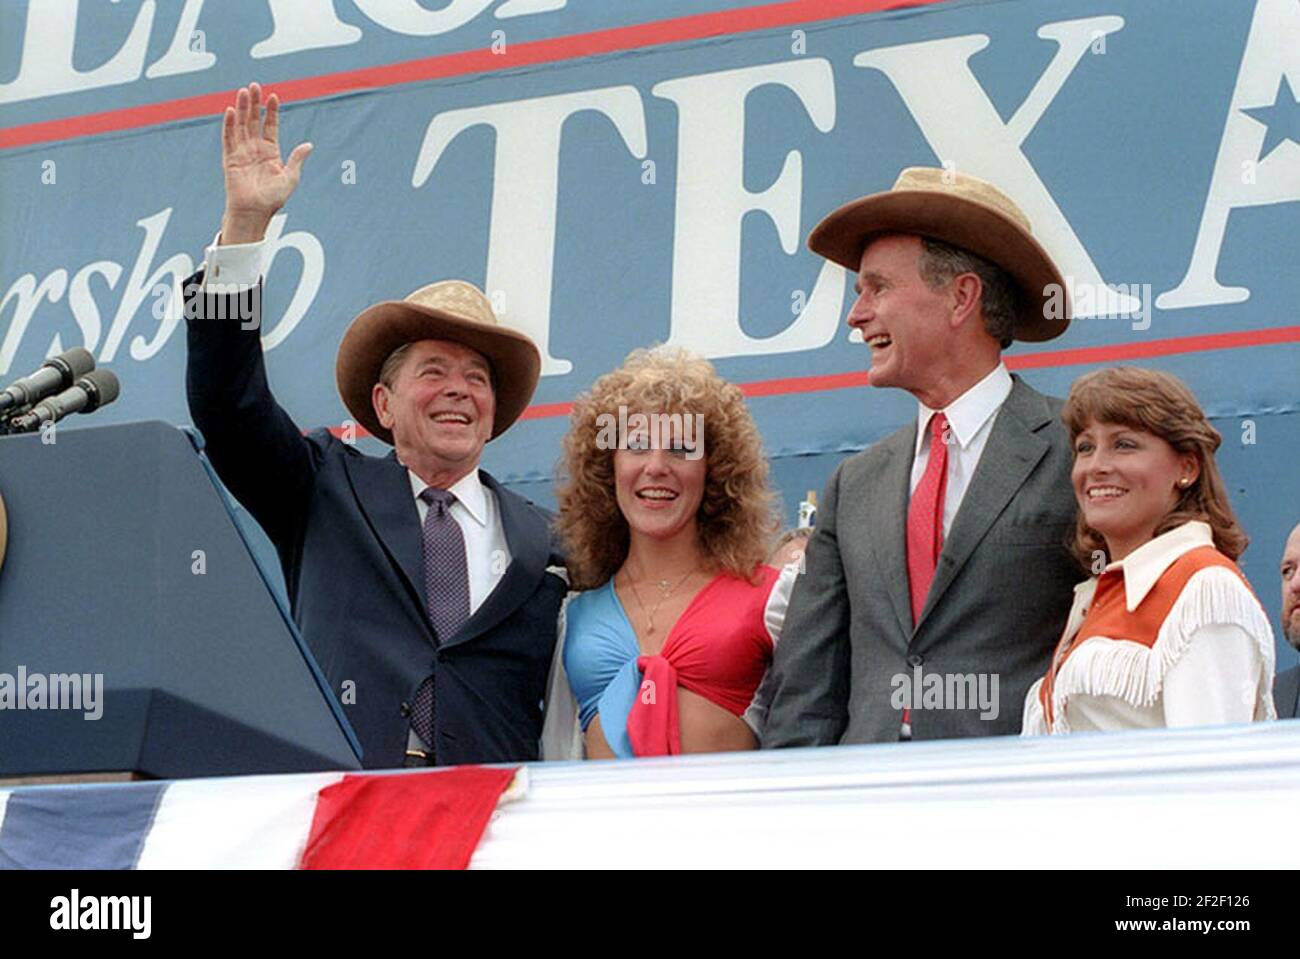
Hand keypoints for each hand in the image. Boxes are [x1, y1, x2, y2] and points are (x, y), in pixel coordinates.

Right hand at [219, 82, 311, 244]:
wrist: (256, 213)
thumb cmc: (273, 199)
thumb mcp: (291, 178)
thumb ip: (297, 159)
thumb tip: (309, 145)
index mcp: (270, 152)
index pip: (270, 126)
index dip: (271, 111)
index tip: (273, 96)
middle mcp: (255, 149)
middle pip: (253, 121)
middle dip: (254, 103)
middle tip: (254, 86)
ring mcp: (242, 152)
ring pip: (240, 125)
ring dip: (241, 108)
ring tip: (243, 92)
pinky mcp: (230, 159)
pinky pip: (228, 139)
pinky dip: (229, 125)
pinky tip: (230, 111)